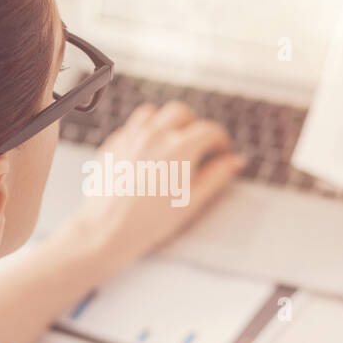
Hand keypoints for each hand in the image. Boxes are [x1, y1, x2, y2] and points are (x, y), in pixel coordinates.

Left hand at [66, 101, 243, 265]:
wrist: (108, 229)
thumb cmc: (150, 221)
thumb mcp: (193, 202)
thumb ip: (217, 177)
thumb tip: (235, 161)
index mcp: (181, 148)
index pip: (210, 129)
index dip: (220, 140)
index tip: (220, 151)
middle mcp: (156, 134)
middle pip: (182, 112)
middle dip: (194, 125)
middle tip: (197, 147)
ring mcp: (132, 136)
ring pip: (155, 113)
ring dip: (167, 122)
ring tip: (171, 143)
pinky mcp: (114, 143)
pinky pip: (133, 125)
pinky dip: (145, 130)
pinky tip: (148, 151)